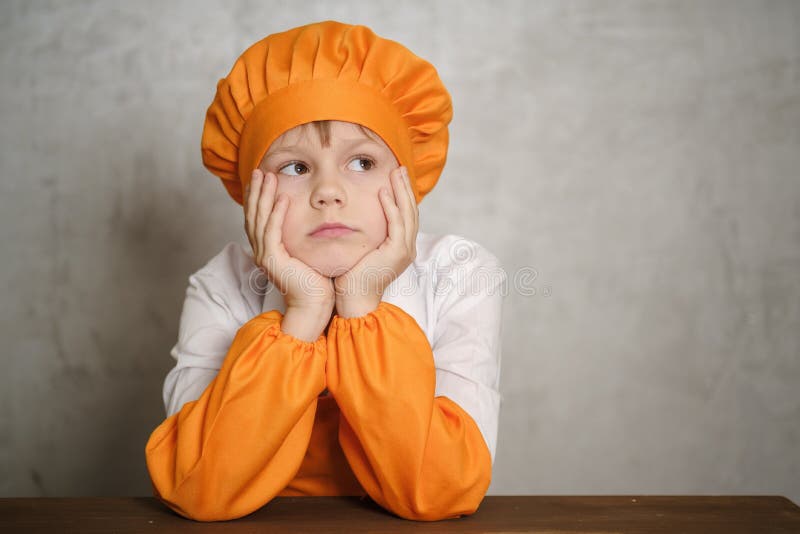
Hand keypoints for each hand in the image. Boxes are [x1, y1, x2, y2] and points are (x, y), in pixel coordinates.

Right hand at [244, 169, 335, 314]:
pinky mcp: (272, 261)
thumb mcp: (307, 252)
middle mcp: (262, 251)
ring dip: (264, 196)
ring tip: (268, 176)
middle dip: (256, 191)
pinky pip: (272, 232)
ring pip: (260, 219)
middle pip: (253, 215)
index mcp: (268, 250)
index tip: (263, 178)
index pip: (258, 218)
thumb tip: (313, 220)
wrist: (314, 305)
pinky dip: (276, 214)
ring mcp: (265, 256)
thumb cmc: (316, 281)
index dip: (258, 197)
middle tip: (259, 170)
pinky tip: (282, 198)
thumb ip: (303, 237)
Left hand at [333, 165, 417, 317]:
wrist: (354, 299)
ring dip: (401, 191)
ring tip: (395, 173)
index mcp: (400, 247)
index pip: (406, 215)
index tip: (396, 177)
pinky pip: (396, 224)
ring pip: (407, 214)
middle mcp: (407, 248)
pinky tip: (384, 192)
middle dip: (405, 188)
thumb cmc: (352, 277)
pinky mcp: (396, 253)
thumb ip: (366, 234)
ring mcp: (404, 251)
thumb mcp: (362, 249)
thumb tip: (354, 216)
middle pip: (411, 211)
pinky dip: (391, 206)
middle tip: (400, 168)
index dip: (403, 195)